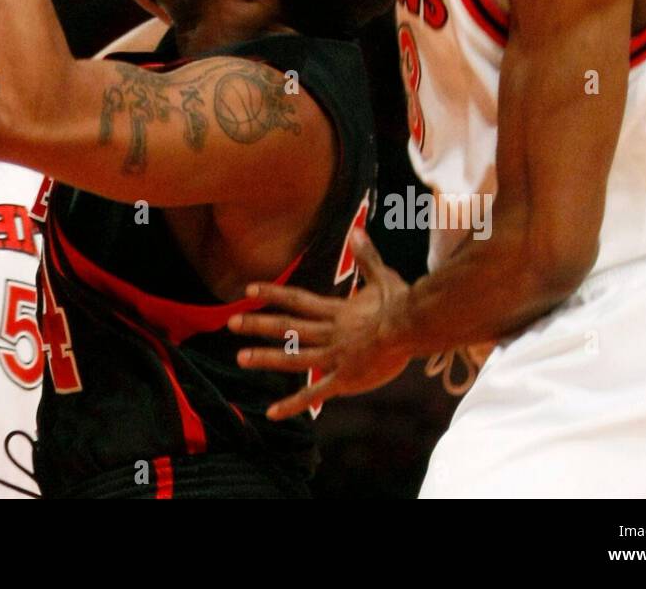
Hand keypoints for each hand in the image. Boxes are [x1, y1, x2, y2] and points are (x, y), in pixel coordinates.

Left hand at [228, 229, 412, 418]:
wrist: (414, 330)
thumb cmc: (403, 304)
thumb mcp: (384, 277)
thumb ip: (367, 257)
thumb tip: (358, 232)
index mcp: (336, 311)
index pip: (297, 300)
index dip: (272, 294)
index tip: (248, 291)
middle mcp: (329, 333)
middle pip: (288, 327)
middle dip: (258, 324)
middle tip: (231, 323)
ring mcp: (334, 357)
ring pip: (294, 357)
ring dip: (266, 358)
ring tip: (240, 357)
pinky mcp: (344, 380)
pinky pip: (314, 394)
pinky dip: (292, 404)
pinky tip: (271, 412)